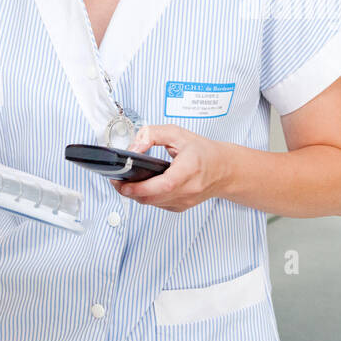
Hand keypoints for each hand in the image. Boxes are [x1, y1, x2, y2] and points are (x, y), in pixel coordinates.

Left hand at [112, 124, 229, 211]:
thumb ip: (152, 135)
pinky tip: (142, 187)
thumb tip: (134, 147)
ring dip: (136, 195)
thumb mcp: (177, 133)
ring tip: (125, 182)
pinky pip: (158, 205)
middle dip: (129, 191)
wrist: (224, 169)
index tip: (123, 183)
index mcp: (190, 169)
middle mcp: (189, 189)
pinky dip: (147, 197)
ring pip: (152, 203)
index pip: (164, 185)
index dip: (140, 187)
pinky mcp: (181, 207)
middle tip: (116, 180)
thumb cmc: (203, 152)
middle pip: (152, 198)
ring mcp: (185, 201)